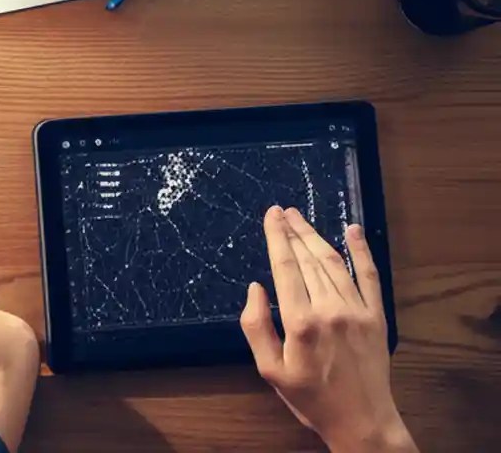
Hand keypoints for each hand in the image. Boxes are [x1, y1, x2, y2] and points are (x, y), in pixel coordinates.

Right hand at [241, 206, 416, 452]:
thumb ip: (256, 327)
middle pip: (308, 259)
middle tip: (282, 211)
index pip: (284, 267)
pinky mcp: (376, 316)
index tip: (270, 215)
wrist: (361, 420)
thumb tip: (255, 288)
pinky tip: (353, 231)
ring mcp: (357, 310)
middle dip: (294, 231)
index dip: (276, 237)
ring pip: (334, 263)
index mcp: (300, 321)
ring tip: (301, 219)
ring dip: (317, 237)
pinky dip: (362, 251)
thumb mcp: (269, 369)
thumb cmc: (310, 398)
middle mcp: (330, 309)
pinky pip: (369, 276)